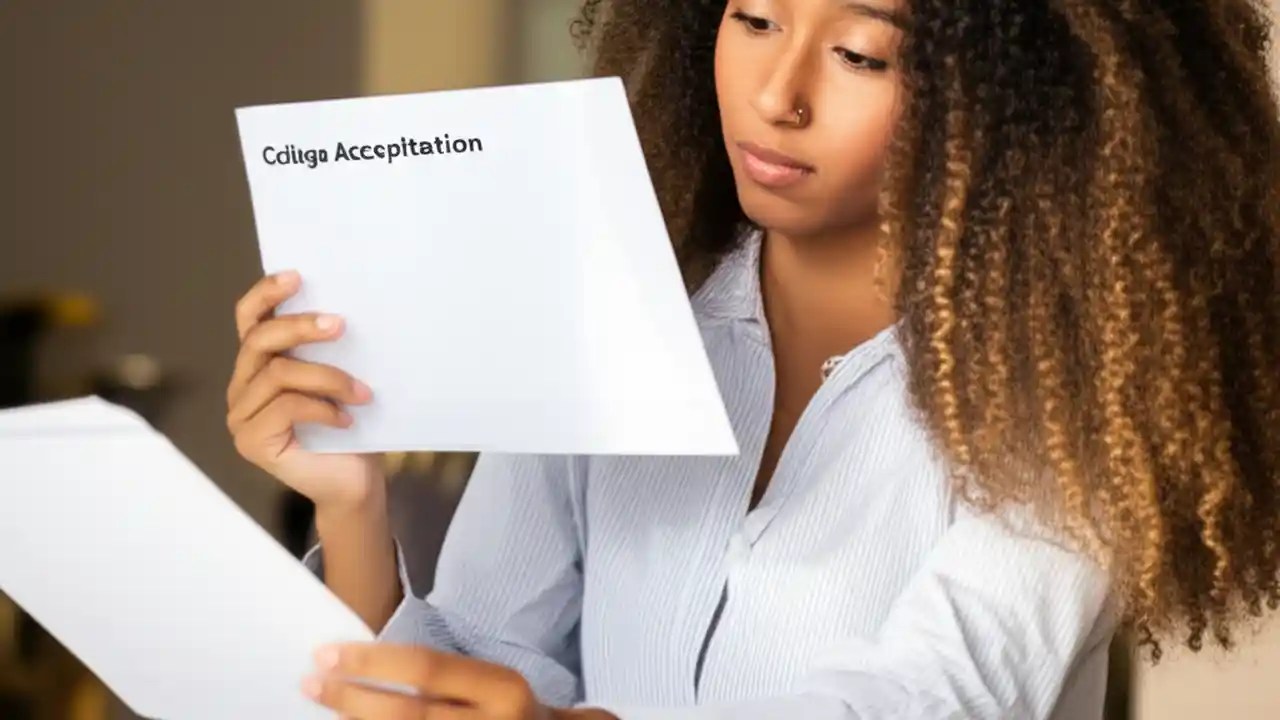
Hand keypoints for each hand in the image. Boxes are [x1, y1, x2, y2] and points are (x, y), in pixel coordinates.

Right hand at [225, 270, 381, 511]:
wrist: (354, 481)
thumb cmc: (351, 426)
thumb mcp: (339, 378)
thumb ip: (328, 349)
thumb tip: (346, 309)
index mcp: (258, 363)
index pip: (248, 318)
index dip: (266, 293)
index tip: (297, 276)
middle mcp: (242, 386)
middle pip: (260, 340)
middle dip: (301, 327)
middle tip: (341, 325)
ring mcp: (241, 416)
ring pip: (279, 373)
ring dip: (328, 378)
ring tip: (363, 393)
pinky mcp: (252, 442)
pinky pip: (286, 407)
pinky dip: (322, 408)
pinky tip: (347, 419)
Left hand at [302, 643, 616, 719]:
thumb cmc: (507, 711)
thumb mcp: (489, 683)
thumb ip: (439, 677)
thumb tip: (361, 665)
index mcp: (504, 689)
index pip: (428, 668)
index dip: (372, 662)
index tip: (326, 653)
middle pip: (408, 714)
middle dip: (352, 698)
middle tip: (310, 682)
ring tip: (322, 708)